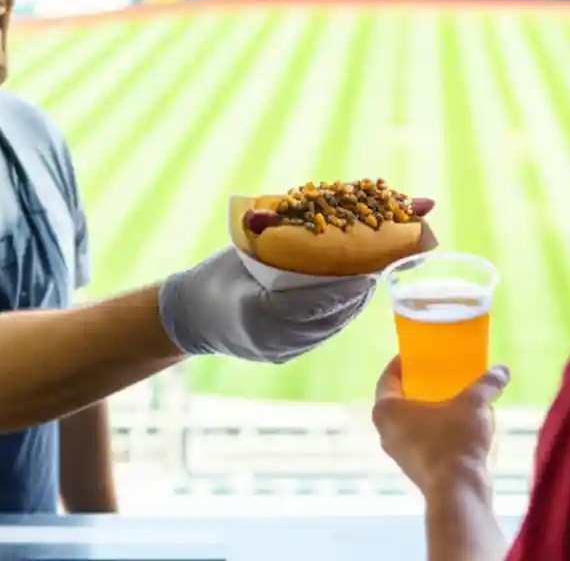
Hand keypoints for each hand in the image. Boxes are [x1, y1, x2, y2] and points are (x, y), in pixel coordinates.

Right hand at [157, 245, 375, 362]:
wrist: (189, 318)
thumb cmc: (213, 277)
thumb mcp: (240, 254)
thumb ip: (276, 241)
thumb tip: (320, 216)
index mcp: (255, 310)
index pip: (311, 300)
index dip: (344, 284)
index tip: (369, 267)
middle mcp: (271, 338)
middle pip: (328, 316)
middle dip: (357, 289)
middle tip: (380, 263)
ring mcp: (279, 350)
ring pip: (330, 327)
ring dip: (354, 300)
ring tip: (372, 274)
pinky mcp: (284, 354)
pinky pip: (322, 332)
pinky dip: (340, 310)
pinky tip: (353, 290)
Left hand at [371, 356, 510, 494]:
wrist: (458, 491)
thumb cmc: (455, 440)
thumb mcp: (473, 404)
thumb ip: (487, 384)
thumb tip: (502, 370)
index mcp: (387, 411)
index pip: (387, 378)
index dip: (401, 363)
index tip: (416, 355)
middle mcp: (386, 432)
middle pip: (398, 401)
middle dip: (417, 388)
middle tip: (437, 374)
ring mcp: (398, 454)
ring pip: (409, 424)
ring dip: (427, 412)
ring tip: (450, 399)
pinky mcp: (415, 469)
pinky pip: (421, 441)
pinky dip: (435, 431)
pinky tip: (457, 426)